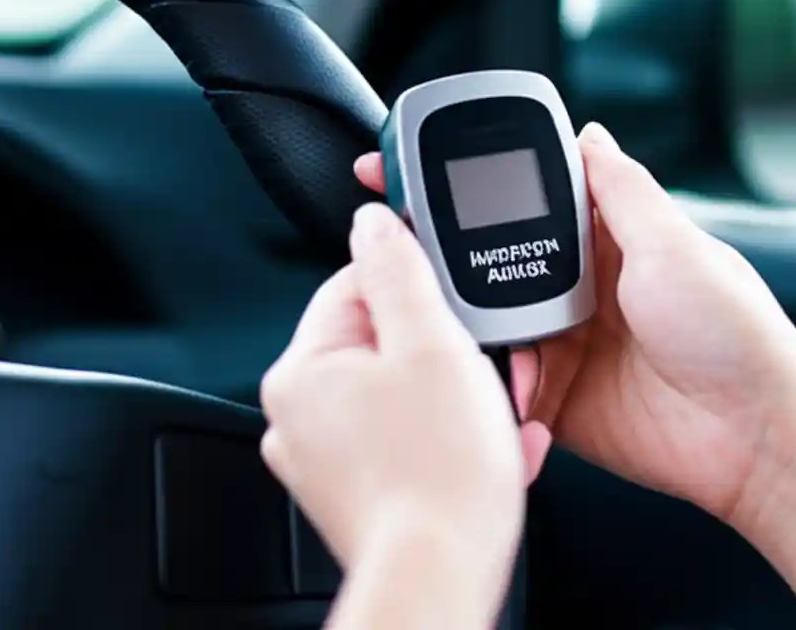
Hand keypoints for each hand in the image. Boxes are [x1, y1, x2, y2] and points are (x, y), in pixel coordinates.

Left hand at [259, 205, 523, 602]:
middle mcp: (299, 416)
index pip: (355, 284)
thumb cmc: (439, 473)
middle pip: (383, 343)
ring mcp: (326, 462)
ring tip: (496, 418)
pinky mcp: (357, 495)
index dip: (420, 285)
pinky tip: (491, 450)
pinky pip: (408, 443)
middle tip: (487, 370)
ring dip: (459, 398)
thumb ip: (399, 270)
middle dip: (447, 351)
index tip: (460, 300)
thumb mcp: (431, 343)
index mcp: (302, 369)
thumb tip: (372, 220)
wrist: (441, 577)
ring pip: (403, 395)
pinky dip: (450, 441)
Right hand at [353, 123, 795, 524]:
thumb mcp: (676, 245)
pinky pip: (501, 381)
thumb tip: (589, 134)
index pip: (528, 196)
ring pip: (486, 318)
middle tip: (397, 237)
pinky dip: (487, 376)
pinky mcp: (557, 399)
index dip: (473, 178)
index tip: (415, 162)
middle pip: (493, 256)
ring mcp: (566, 344)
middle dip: (442, 247)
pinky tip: (490, 372)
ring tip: (442, 313)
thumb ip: (622, 192)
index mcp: (612, 241)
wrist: (754, 439)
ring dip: (462, 316)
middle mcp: (583, 288)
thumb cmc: (736, 336)